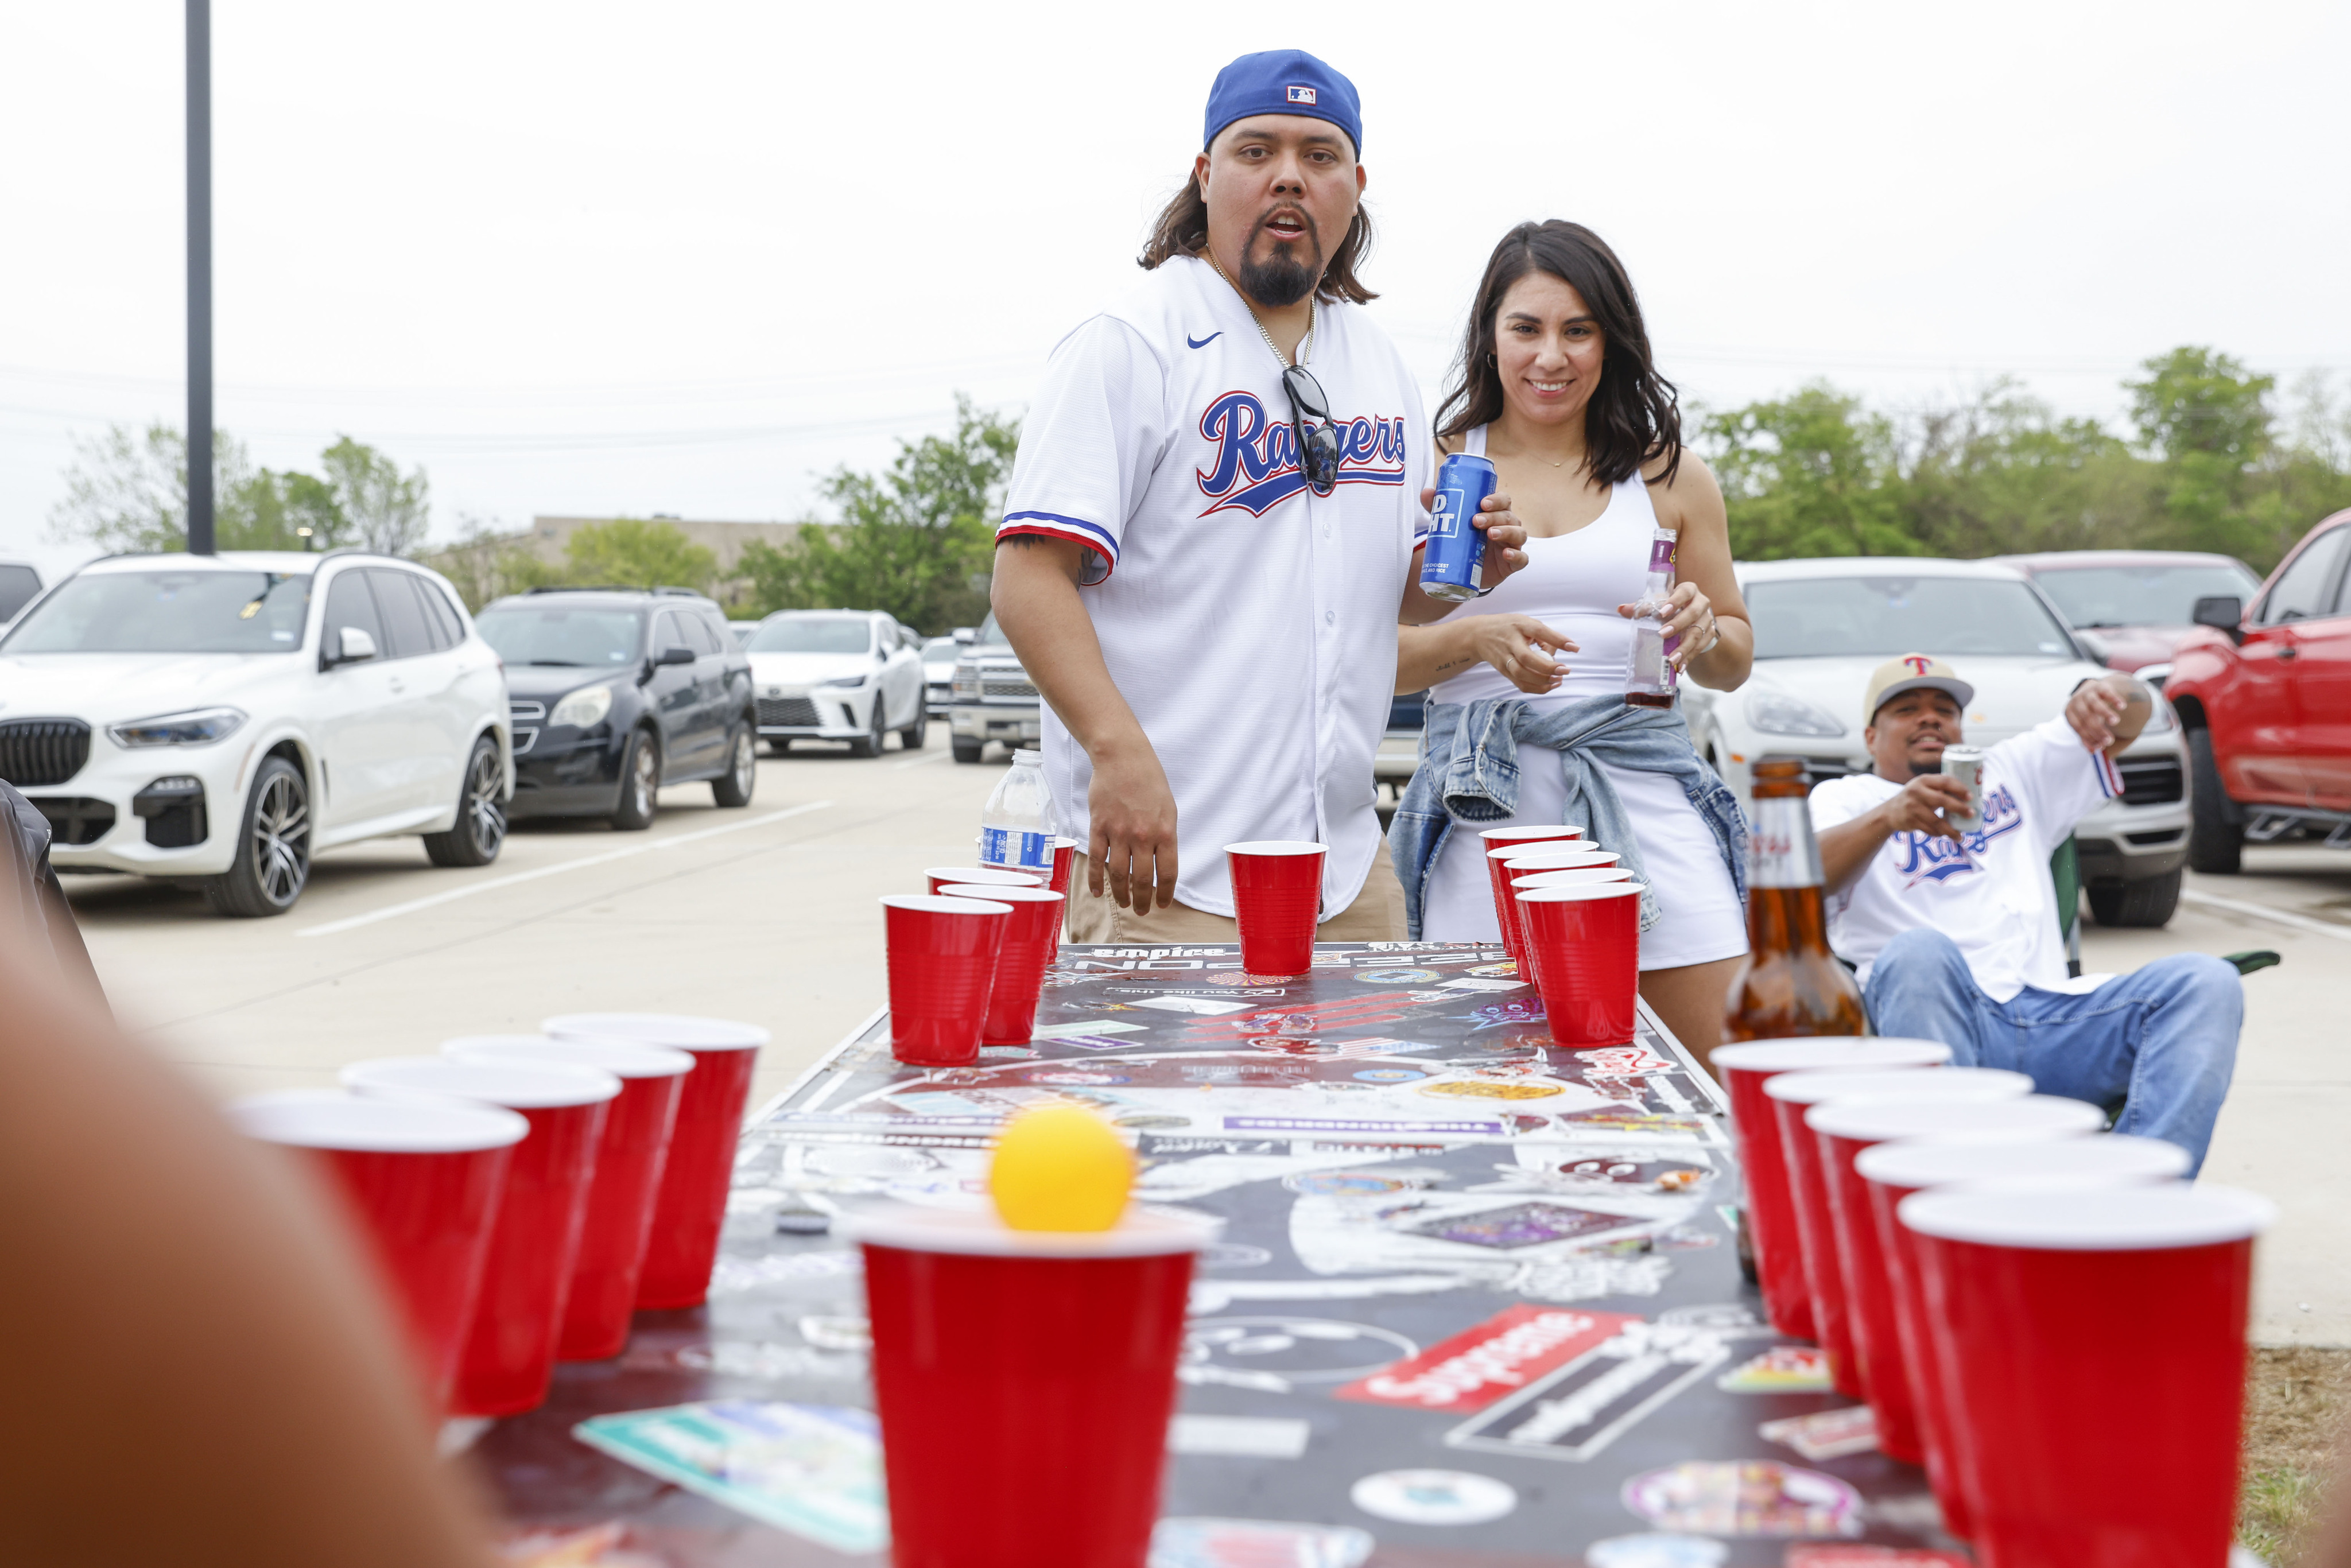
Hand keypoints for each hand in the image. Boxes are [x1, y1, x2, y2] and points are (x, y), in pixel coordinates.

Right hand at [1087, 737, 1178, 911]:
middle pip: (1142, 879)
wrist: (1122, 758)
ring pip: (1118, 874)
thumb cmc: (1149, 781)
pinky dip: (1096, 880)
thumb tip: (1160, 863)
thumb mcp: (1169, 809)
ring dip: (1121, 894)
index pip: (1168, 873)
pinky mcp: (1099, 827)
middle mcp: (1142, 836)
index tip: (1162, 905)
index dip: (1166, 894)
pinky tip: (1098, 892)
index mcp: (1165, 832)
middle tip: (1141, 911)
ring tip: (1123, 904)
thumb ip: (1165, 837)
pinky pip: (1097, 860)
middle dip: (1142, 900)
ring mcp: (1118, 833)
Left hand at [1416, 486, 1529, 591]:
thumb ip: (1439, 508)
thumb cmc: (1463, 542)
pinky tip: (1507, 554)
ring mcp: (1512, 544)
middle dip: (1494, 516)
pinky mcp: (1513, 563)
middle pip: (1508, 516)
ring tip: (1490, 534)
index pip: (1503, 500)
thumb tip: (1427, 491)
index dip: (1496, 499)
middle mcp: (1508, 526)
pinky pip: (1522, 559)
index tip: (1482, 502)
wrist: (1466, 573)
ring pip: (1519, 534)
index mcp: (1496, 513)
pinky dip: (1517, 555)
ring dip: (1506, 532)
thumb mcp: (1451, 525)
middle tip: (1475, 521)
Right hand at [1467, 615, 1576, 693]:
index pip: (1538, 631)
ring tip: (1559, 679)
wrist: (1479, 636)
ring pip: (1522, 675)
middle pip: (1527, 659)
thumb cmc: (1509, 628)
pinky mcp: (1503, 671)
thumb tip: (1562, 650)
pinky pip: (1520, 684)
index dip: (1557, 640)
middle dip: (1548, 668)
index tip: (1574, 648)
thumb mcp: (1526, 623)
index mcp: (1518, 626)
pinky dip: (1537, 688)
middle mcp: (1510, 643)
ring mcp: (1504, 659)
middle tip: (1565, 670)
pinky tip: (1550, 685)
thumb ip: (1544, 635)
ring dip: (1542, 681)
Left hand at [1617, 582, 1716, 670]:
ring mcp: (1707, 619)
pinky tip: (1680, 667)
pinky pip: (1701, 647)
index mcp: (1688, 590)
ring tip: (1671, 659)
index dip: (1674, 601)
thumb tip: (1621, 609)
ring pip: (1698, 633)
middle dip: (1678, 624)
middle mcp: (1701, 602)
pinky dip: (1690, 657)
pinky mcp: (1710, 634)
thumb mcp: (1658, 605)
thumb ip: (1640, 607)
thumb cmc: (1671, 608)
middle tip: (1662, 635)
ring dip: (1684, 647)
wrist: (1691, 619)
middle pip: (1693, 613)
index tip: (1662, 612)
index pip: (1684, 592)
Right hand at [1881, 773, 1972, 840]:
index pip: (1945, 781)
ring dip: (1950, 830)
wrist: (1890, 812)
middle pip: (1942, 800)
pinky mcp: (1910, 821)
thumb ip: (1940, 789)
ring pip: (1936, 821)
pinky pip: (1929, 830)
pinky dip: (1939, 834)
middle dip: (1959, 808)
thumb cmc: (1915, 798)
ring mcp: (1912, 807)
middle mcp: (1916, 792)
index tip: (1971, 796)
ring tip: (1960, 836)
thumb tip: (1969, 797)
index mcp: (1923, 780)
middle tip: (1971, 814)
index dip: (1959, 788)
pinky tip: (1944, 835)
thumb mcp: (1924, 787)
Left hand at [2066, 676, 2146, 753]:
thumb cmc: (2088, 712)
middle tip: (2110, 741)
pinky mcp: (2100, 686)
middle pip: (2086, 717)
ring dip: (2105, 713)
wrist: (2092, 689)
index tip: (2100, 747)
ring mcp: (2087, 693)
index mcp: (2069, 712)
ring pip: (2095, 704)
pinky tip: (2121, 707)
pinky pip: (2107, 692)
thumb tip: (2094, 751)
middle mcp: (2076, 701)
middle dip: (2098, 730)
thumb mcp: (2085, 724)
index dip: (2088, 738)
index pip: (2077, 727)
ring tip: (2115, 722)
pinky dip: (2114, 699)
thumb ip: (2088, 737)